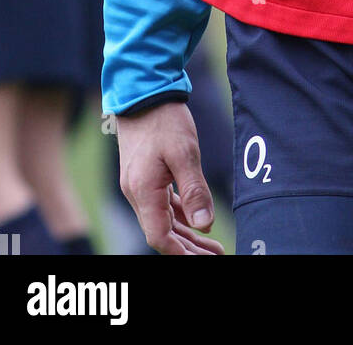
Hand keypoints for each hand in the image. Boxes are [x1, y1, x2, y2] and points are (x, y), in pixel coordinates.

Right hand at [116, 101, 224, 254]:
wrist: (143, 91)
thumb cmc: (163, 120)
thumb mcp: (184, 153)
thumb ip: (194, 190)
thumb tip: (205, 224)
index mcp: (143, 191)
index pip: (159, 236)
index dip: (180, 253)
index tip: (203, 259)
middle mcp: (137, 193)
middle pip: (162, 232)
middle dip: (188, 248)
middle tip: (215, 255)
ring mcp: (139, 184)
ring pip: (163, 219)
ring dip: (186, 233)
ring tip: (211, 244)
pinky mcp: (144, 175)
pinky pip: (162, 204)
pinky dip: (179, 214)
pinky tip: (196, 219)